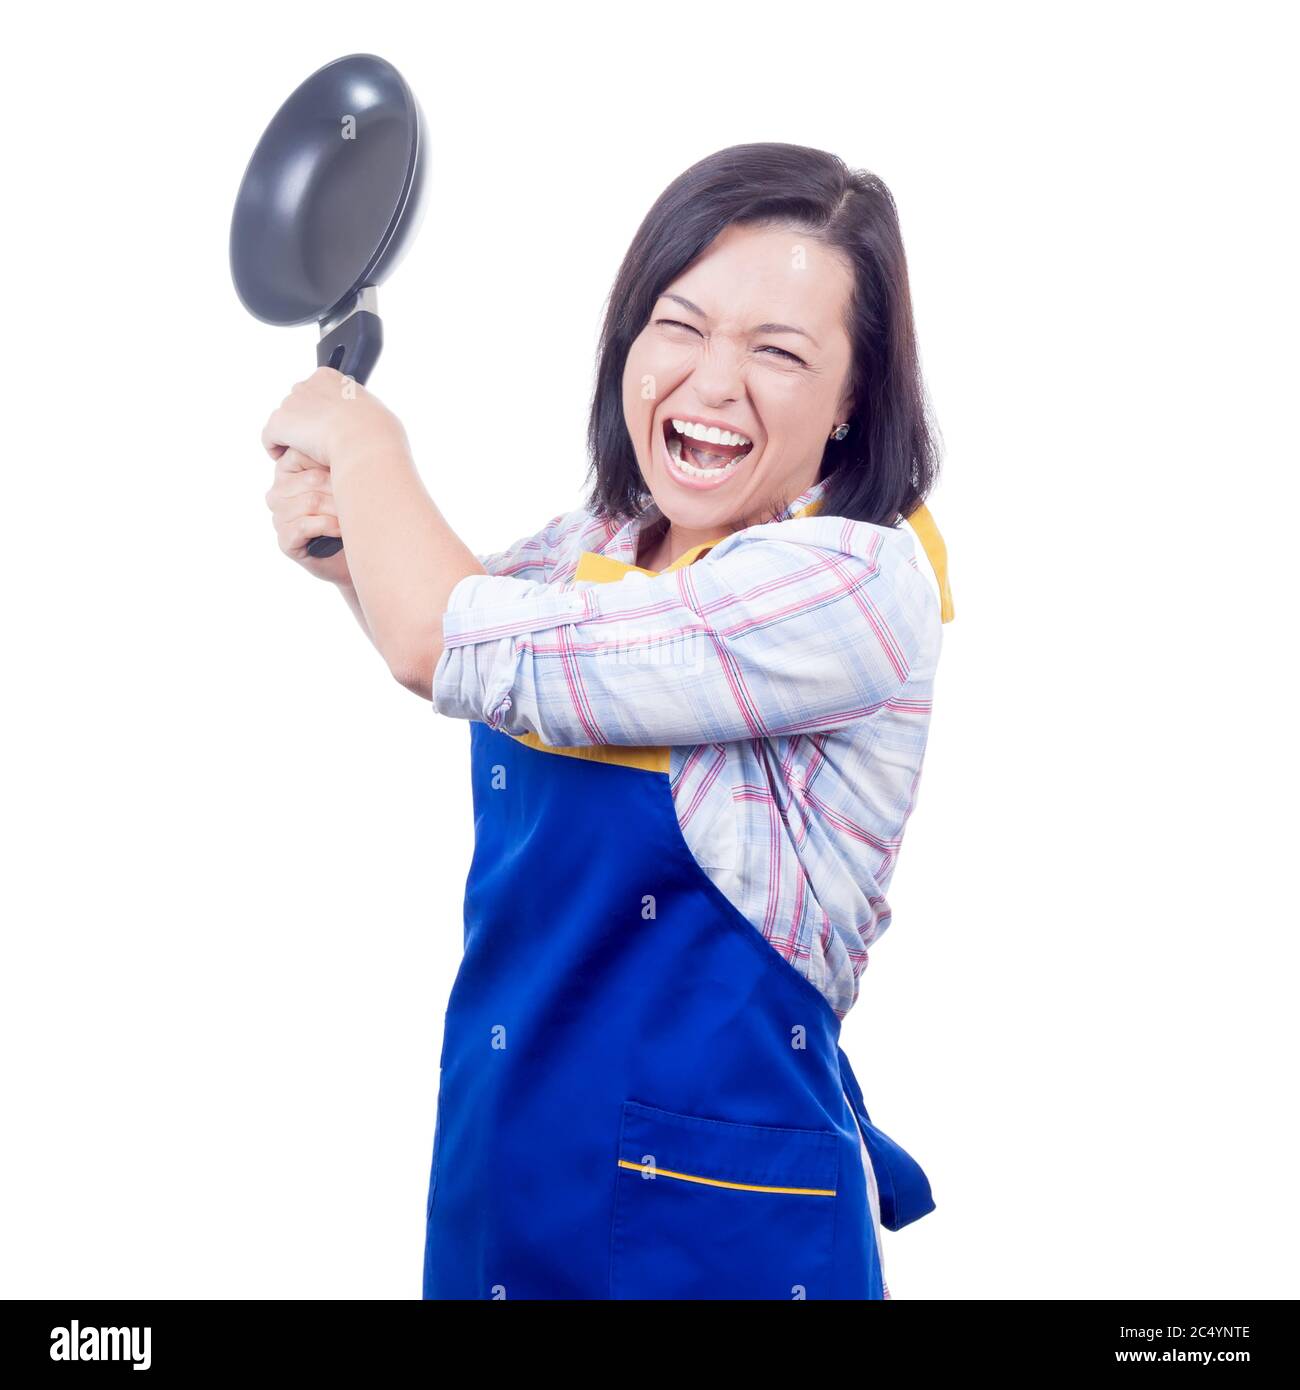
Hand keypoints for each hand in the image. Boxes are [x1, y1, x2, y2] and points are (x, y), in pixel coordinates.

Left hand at [260, 365, 407, 471]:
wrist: (364, 442)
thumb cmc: (377, 431)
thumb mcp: (373, 411)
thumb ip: (359, 409)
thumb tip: (362, 418)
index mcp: (329, 377)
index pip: (315, 392)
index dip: (321, 413)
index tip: (328, 428)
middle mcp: (306, 385)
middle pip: (297, 406)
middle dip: (305, 424)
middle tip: (319, 445)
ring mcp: (291, 403)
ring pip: (285, 423)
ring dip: (294, 438)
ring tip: (310, 456)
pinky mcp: (279, 424)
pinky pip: (270, 439)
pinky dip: (276, 450)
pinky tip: (289, 460)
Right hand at [264, 446, 350, 584]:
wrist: (358, 553)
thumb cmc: (353, 512)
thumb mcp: (346, 478)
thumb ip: (337, 459)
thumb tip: (348, 443)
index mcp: (288, 469)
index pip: (302, 453)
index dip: (334, 465)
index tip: (354, 476)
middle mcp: (278, 491)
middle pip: (312, 479)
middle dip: (341, 490)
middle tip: (361, 499)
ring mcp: (279, 516)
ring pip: (310, 502)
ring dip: (339, 510)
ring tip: (354, 516)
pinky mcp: (285, 540)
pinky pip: (304, 526)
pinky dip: (329, 527)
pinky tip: (342, 530)